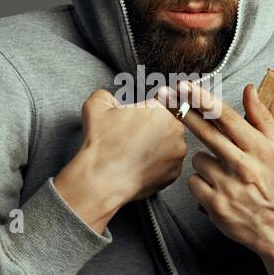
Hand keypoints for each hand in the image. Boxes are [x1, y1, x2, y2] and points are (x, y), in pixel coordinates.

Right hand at [54, 88, 187, 233]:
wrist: (103, 179)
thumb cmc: (103, 145)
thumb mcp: (96, 106)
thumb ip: (106, 95)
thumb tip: (109, 98)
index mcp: (161, 110)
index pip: (166, 100)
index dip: (154, 104)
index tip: (147, 110)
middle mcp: (175, 131)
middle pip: (168, 122)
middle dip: (154, 126)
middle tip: (134, 134)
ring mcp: (177, 153)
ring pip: (170, 143)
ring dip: (157, 145)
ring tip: (135, 151)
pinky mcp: (175, 173)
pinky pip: (169, 163)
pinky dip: (158, 163)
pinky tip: (140, 163)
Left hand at [172, 80, 273, 274]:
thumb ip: (261, 118)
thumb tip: (249, 89)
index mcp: (259, 148)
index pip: (226, 117)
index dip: (203, 98)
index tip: (185, 85)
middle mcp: (243, 165)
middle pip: (205, 132)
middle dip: (183, 111)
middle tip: (165, 97)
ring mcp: (228, 186)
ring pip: (197, 159)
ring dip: (204, 161)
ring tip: (223, 173)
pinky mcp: (215, 205)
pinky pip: (193, 182)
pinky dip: (200, 182)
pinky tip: (216, 188)